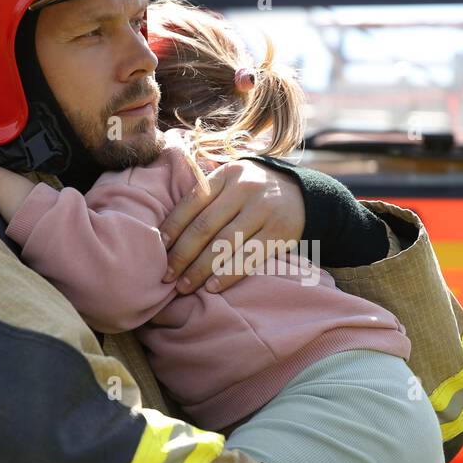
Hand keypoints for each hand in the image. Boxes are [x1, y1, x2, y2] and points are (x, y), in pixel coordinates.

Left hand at [158, 159, 303, 294]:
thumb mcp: (232, 182)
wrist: (304, 194)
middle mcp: (245, 189)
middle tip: (166, 276)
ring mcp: (264, 210)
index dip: (172, 227)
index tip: (159, 248)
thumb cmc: (254, 193)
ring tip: (184, 286)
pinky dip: (228, 274)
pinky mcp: (279, 233)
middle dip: (182, 255)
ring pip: (224, 245)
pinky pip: (248, 258)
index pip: (192, 202)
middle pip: (205, 226)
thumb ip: (207, 197)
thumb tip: (168, 234)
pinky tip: (212, 287)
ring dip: (200, 269)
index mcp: (227, 175)